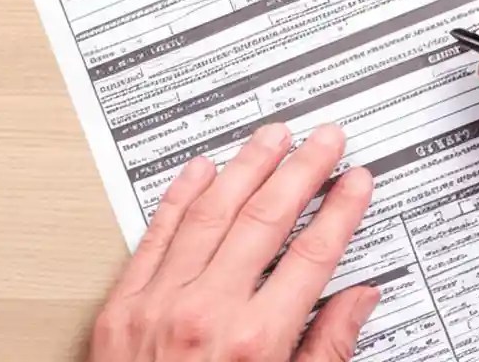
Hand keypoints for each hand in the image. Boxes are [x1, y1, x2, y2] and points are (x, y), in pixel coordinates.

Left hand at [89, 123, 379, 361]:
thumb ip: (327, 350)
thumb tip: (358, 300)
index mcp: (256, 344)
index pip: (312, 254)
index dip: (340, 210)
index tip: (356, 181)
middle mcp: (207, 315)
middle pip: (266, 219)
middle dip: (301, 170)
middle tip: (324, 139)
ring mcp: (158, 307)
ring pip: (211, 213)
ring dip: (245, 167)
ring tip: (271, 137)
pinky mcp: (120, 309)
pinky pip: (154, 236)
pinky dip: (178, 197)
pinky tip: (200, 169)